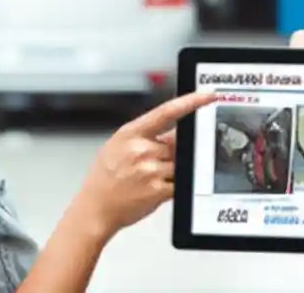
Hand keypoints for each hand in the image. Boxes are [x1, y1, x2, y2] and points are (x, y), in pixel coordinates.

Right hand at [74, 90, 217, 239]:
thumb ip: (147, 136)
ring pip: (181, 163)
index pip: (167, 111)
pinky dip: (174, 184)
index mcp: (131, 133)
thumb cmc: (105, 177)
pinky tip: (157, 188)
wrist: (95, 208)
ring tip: (151, 177)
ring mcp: (150, 170)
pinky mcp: (158, 190)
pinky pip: (179, 182)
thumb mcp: (119, 146)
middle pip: (178, 143)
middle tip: (158, 161)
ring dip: (174, 169)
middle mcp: (141, 149)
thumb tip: (176, 133)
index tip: (208, 96)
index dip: (191, 102)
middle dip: (174, 152)